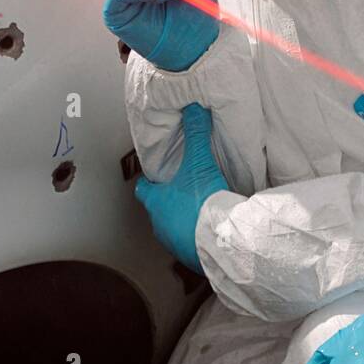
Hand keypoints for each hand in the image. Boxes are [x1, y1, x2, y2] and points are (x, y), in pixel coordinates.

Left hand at [134, 103, 229, 272]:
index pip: (143, 188)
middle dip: (170, 201)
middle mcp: (160, 224)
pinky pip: (190, 243)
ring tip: (201, 210)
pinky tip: (211, 228)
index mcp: (156, 201)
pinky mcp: (191, 256)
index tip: (159, 176)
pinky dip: (197, 235)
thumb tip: (193, 108)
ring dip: (184, 220)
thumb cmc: (202, 203)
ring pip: (173, 227)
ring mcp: (174, 242)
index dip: (150, 181)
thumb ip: (196, 134)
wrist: (220, 239)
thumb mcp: (199, 162)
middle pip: (159, 209)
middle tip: (186, 190)